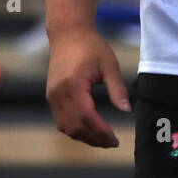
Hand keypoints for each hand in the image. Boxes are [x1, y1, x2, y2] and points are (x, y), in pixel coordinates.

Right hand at [46, 29, 129, 147]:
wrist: (68, 34)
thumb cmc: (91, 47)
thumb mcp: (109, 64)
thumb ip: (117, 89)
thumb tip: (127, 110)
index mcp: (73, 85)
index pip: (87, 117)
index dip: (101, 132)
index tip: (115, 139)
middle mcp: (58, 93)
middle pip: (76, 126)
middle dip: (94, 138)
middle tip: (112, 143)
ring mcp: (52, 96)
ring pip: (66, 127)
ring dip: (84, 137)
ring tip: (103, 140)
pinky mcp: (51, 97)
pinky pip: (61, 121)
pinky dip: (75, 129)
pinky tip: (89, 130)